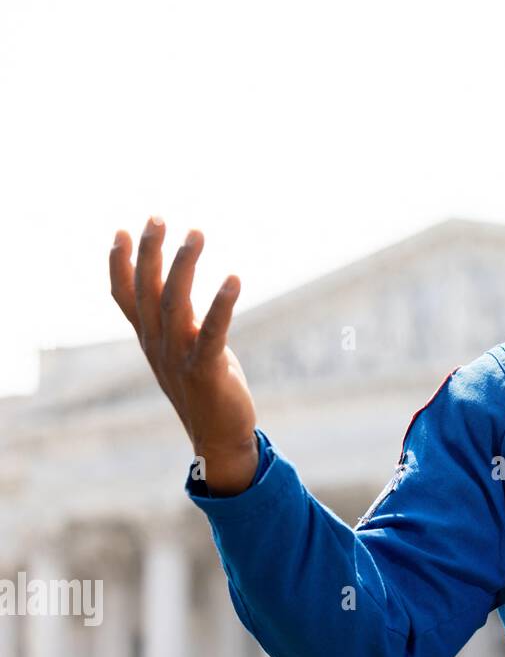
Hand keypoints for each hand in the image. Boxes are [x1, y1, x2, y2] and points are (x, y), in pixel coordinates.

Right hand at [109, 216, 259, 494]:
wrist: (219, 438)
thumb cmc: (206, 390)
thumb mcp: (184, 351)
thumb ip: (179, 323)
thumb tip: (181, 289)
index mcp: (149, 340)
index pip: (124, 297)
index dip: (119, 264)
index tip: (122, 230)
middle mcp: (158, 345)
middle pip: (147, 290)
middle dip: (149, 252)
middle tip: (157, 218)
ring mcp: (179, 357)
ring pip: (175, 303)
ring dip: (185, 265)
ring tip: (196, 234)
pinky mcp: (207, 369)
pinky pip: (212, 330)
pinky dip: (222, 303)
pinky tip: (234, 278)